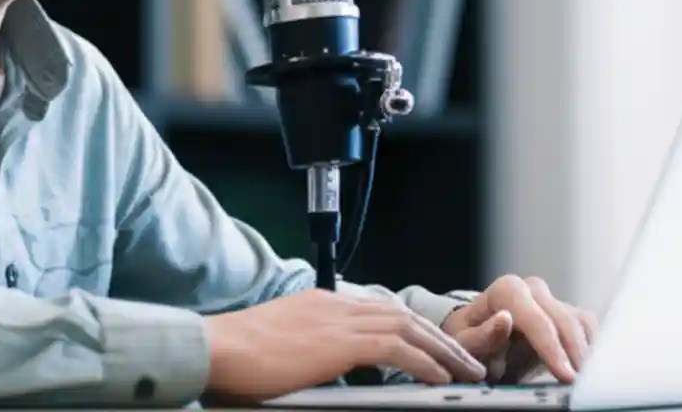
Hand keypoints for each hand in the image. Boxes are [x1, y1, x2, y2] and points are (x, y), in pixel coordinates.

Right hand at [203, 288, 486, 404]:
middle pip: (402, 316)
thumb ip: (310, 352)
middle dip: (439, 338)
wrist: (216, 348)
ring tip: (465, 371)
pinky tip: (439, 377)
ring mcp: (338, 319)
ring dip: (442, 350)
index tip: (433, 347)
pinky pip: (396, 350)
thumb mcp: (282, 348)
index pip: (380, 311)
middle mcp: (335, 305)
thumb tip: (323, 370)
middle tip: (465, 360)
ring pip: (407, 328)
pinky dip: (423, 362)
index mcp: (322, 304)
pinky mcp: (340, 342)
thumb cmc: (237, 356)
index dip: (413, 329)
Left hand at [440, 275, 598, 384]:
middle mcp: (533, 289)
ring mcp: (553, 300)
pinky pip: (588, 328)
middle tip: (582, 384)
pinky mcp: (568, 314)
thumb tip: (504, 320)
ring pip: (581, 322)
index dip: (552, 348)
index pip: (535, 319)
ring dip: (587, 352)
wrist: (477, 338)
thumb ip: (482, 336)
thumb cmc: (469, 340)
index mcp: (507, 290)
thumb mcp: (465, 343)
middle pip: (564, 320)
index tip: (565, 375)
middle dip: (575, 354)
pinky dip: (592, 348)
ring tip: (588, 381)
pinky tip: (590, 371)